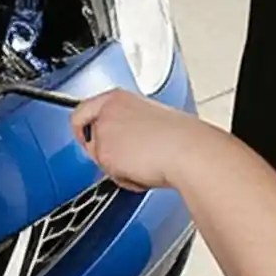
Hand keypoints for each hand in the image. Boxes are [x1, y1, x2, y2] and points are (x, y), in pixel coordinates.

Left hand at [69, 89, 226, 191]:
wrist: (191, 151)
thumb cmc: (184, 137)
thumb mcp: (150, 118)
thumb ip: (128, 124)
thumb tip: (124, 139)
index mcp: (117, 98)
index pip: (84, 110)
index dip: (84, 127)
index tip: (86, 137)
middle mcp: (106, 111)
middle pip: (87, 135)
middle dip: (100, 150)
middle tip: (123, 160)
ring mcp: (103, 132)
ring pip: (100, 157)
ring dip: (118, 166)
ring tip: (145, 163)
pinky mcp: (104, 154)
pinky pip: (110, 173)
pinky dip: (126, 178)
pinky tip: (145, 172)